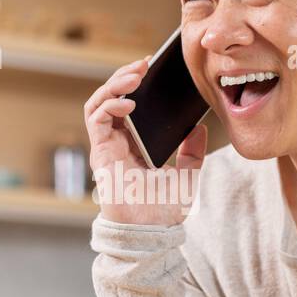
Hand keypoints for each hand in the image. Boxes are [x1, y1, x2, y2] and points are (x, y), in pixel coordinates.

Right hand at [84, 57, 207, 225]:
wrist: (150, 233)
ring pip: (99, 103)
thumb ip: (191, 153)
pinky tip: (129, 103)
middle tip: (144, 63)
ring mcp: (106, 147)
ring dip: (114, 84)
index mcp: (133, 145)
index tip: (154, 69)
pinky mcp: (101, 153)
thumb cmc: (162, 211)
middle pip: (112, 98)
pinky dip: (109, 105)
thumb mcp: (186, 175)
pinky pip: (96, 119)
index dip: (137, 85)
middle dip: (125, 76)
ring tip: (135, 75)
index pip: (128, 105)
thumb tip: (200, 129)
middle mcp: (116, 143)